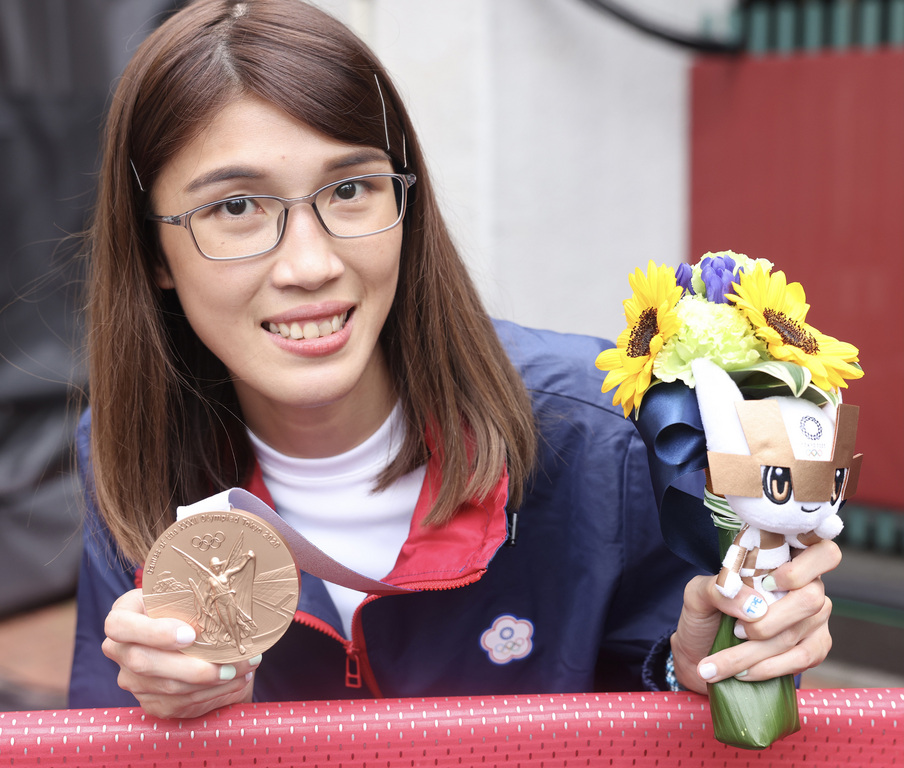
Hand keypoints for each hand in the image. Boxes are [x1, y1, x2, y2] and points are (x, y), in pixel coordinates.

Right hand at [102, 588, 261, 718]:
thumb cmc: (187, 607)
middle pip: (143, 663)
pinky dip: (213, 692)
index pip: (118, 625)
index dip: (153, 632)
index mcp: (123, 616)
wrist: (190, 635)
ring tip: (244, 668)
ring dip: (212, 681)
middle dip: (192, 667)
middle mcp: (120, 650)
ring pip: (167, 687)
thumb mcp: (183, 595)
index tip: (191, 634)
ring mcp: (132, 680)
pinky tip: (236, 680)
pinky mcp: (150, 702)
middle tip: (230, 663)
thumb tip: (224, 595)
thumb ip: (190, 596)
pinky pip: (179, 702)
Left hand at [670, 539, 840, 693]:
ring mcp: (815, 618)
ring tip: (718, 664)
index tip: (769, 582)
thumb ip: (718, 589)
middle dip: (767, 624)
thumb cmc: (705, 614)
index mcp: (782, 561)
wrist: (701, 652)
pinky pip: (803, 659)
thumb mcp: (698, 594)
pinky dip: (768, 668)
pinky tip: (742, 673)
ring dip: (754, 654)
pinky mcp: (815, 648)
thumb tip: (753, 606)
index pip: (822, 552)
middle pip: (810, 599)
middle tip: (737, 632)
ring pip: (797, 635)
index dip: (801, 568)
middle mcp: (807, 586)